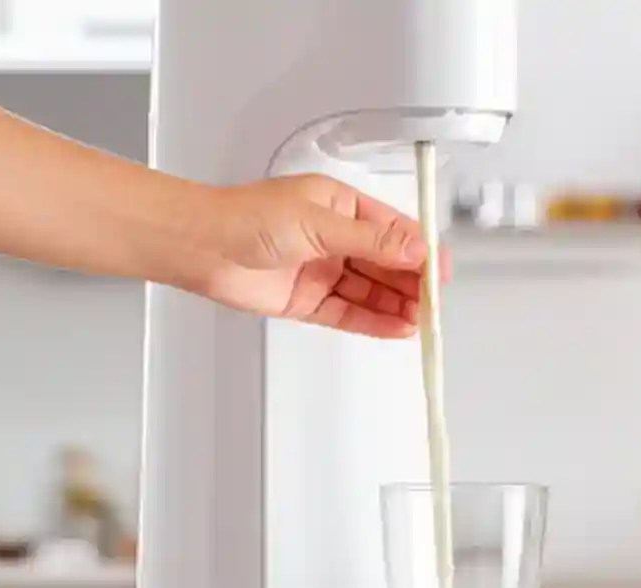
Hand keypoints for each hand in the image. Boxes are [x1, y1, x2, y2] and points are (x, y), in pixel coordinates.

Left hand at [190, 174, 448, 338]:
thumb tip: (415, 249)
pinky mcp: (309, 301)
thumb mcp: (319, 221)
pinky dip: (374, 322)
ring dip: (397, 306)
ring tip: (421, 321)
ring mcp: (323, 271)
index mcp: (342, 207)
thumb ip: (371, 240)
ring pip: (371, 292)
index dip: (421, 253)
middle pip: (387, 265)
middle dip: (413, 285)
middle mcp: (336, 239)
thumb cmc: (247, 218)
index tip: (440, 273)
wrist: (200, 247)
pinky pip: (349, 314)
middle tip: (434, 304)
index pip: (395, 231)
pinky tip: (397, 328)